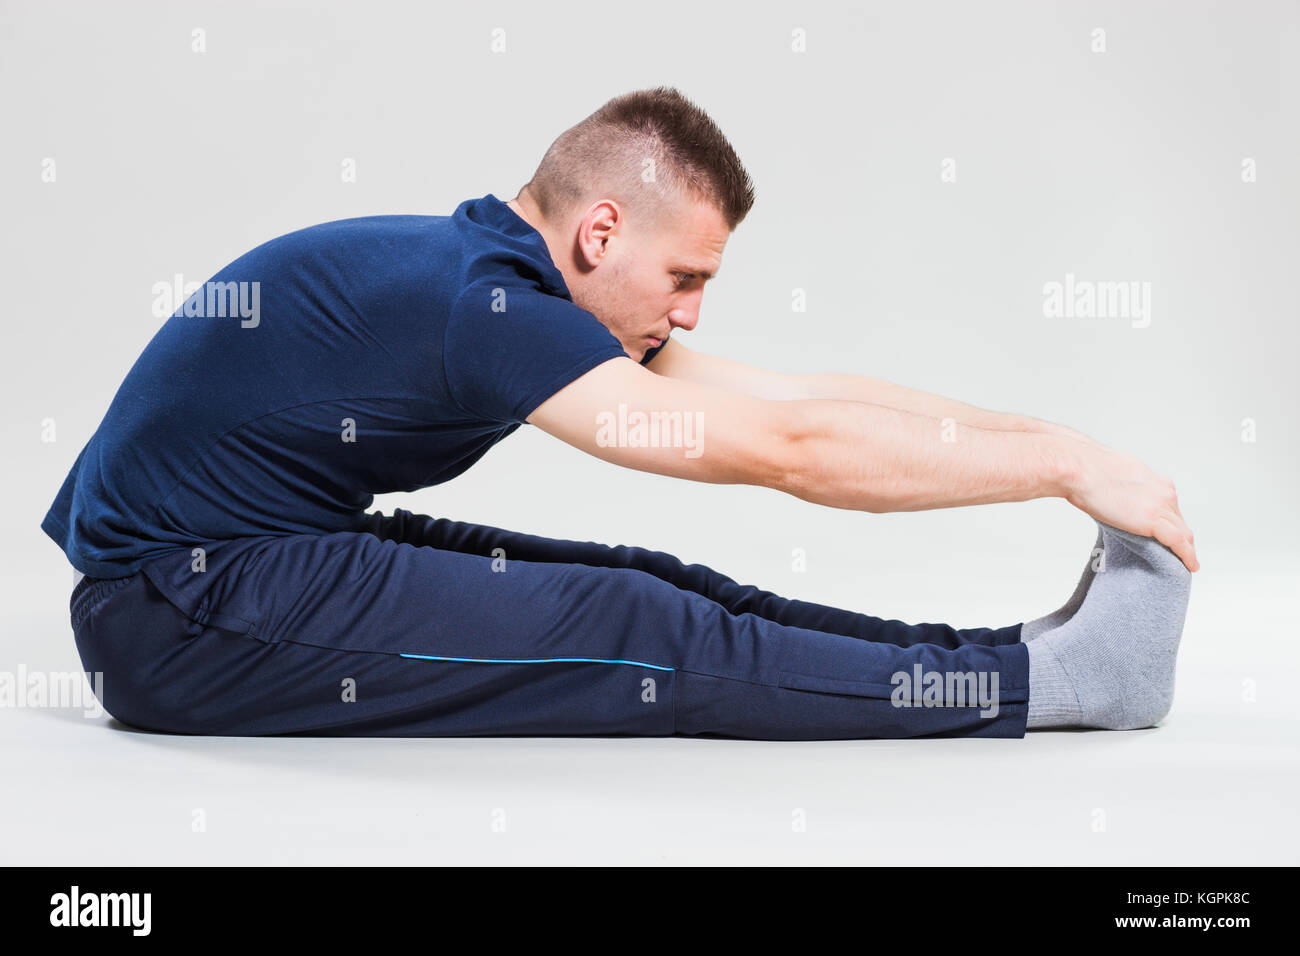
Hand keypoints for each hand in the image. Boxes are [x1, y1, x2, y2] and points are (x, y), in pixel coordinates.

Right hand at [1063, 443, 1198, 571]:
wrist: (1081, 470)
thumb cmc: (1087, 469)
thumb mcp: (1116, 473)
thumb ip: (1126, 485)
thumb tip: (1118, 492)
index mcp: (1154, 480)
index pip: (1170, 505)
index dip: (1172, 521)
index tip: (1170, 531)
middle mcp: (1164, 491)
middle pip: (1179, 520)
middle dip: (1182, 536)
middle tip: (1180, 552)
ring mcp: (1161, 506)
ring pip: (1183, 533)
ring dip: (1186, 548)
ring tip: (1186, 562)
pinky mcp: (1154, 521)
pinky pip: (1178, 543)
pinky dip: (1187, 556)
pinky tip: (1190, 566)